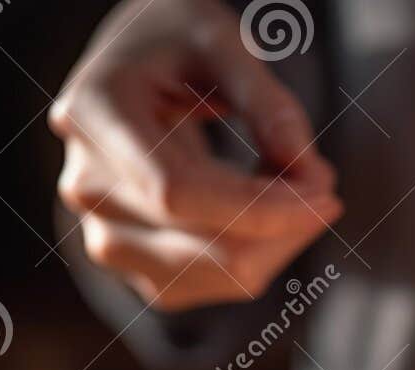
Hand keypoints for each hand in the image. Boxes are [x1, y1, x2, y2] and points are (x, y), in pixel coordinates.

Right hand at [50, 0, 341, 310]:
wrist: (130, 65)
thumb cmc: (173, 39)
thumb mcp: (219, 39)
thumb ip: (266, 101)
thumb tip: (309, 171)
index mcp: (94, 117)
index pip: (178, 192)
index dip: (261, 205)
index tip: (326, 192)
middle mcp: (88, 187)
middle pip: (207, 246)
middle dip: (287, 221)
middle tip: (322, 175)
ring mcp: (104, 235)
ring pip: (222, 276)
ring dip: (279, 239)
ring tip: (292, 181)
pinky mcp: (135, 264)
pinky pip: (216, 285)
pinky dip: (261, 254)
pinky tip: (268, 209)